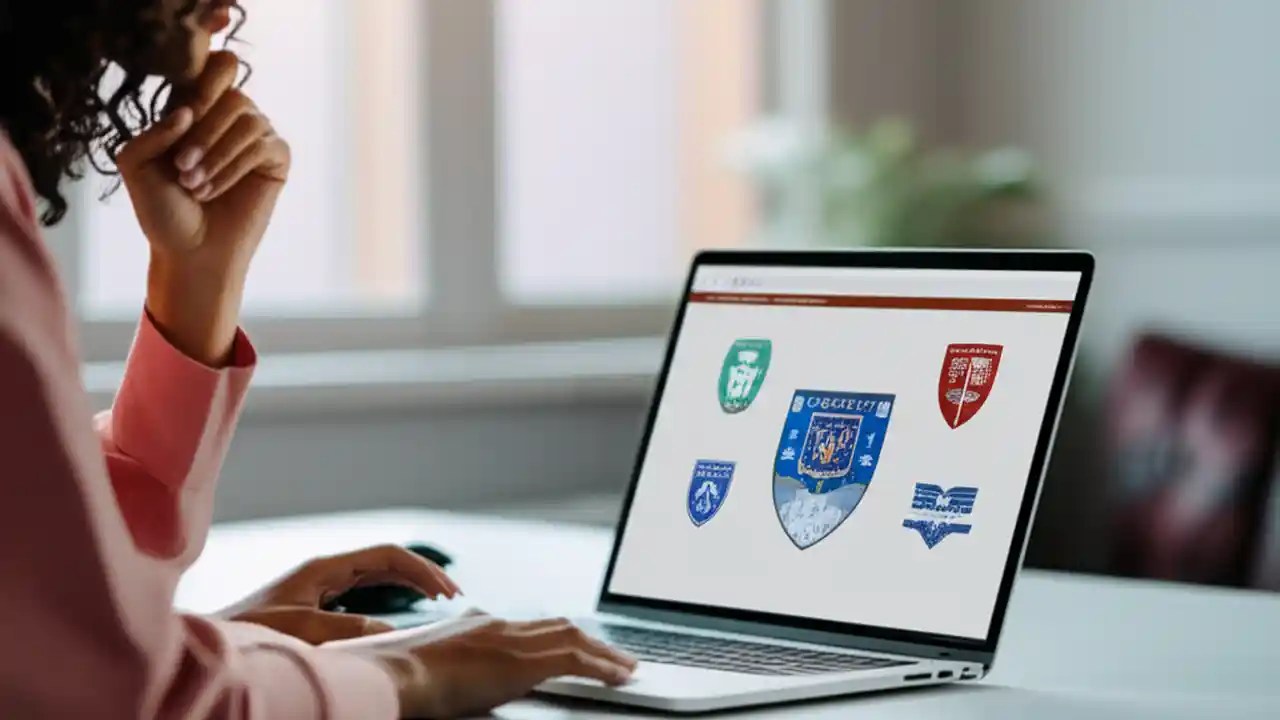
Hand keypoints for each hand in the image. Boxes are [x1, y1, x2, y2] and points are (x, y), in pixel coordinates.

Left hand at [117, 50, 290, 365]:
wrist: (190, 252)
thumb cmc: (163, 211)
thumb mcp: (137, 166)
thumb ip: (153, 132)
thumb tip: (188, 111)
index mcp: (196, 108)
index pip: (212, 68)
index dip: (203, 81)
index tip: (184, 115)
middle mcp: (229, 117)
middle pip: (232, 94)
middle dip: (204, 131)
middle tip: (181, 167)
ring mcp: (256, 137)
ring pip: (249, 120)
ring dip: (217, 153)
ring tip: (194, 185)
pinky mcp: (276, 160)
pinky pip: (263, 147)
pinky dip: (234, 167)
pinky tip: (214, 191)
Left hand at [221, 545, 460, 644]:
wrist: (212, 643)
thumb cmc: (250, 634)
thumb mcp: (303, 631)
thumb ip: (348, 628)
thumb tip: (393, 631)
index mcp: (325, 567)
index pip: (387, 555)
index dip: (421, 570)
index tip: (446, 593)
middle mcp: (326, 570)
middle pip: (387, 561)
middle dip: (423, 574)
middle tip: (453, 596)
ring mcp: (321, 584)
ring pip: (378, 574)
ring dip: (410, 583)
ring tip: (438, 599)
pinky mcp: (317, 600)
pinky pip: (365, 589)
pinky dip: (391, 593)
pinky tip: (404, 607)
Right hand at [342, 614, 636, 718]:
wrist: (390, 676)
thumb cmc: (395, 680)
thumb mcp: (424, 669)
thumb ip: (445, 669)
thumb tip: (448, 684)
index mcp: (475, 625)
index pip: (526, 627)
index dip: (553, 636)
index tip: (570, 645)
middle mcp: (497, 625)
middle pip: (556, 627)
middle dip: (587, 640)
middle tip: (612, 654)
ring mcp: (511, 640)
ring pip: (573, 638)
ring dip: (604, 652)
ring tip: (625, 666)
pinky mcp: (522, 662)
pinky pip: (576, 660)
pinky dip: (602, 666)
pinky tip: (618, 677)